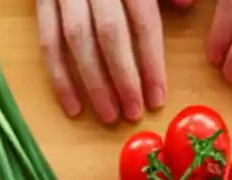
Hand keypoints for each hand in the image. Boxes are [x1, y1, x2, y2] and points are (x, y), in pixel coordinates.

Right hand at [37, 0, 190, 122]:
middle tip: (134, 113)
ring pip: (76, 40)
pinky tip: (72, 107)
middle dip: (123, 77)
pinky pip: (46, 40)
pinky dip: (58, 76)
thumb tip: (185, 4)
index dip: (151, 60)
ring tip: (109, 116)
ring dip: (92, 83)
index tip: (158, 96)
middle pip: (110, 33)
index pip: (143, 20)